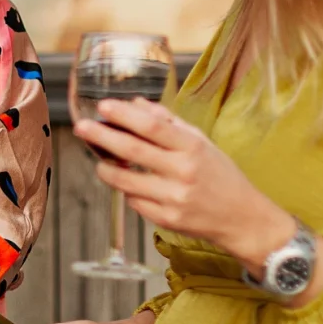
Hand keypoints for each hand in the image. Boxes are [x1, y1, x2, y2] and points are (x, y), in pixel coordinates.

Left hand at [74, 97, 295, 272]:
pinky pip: (133, 202)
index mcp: (193, 148)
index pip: (152, 127)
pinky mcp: (165, 220)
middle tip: (81, 127)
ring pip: (124, 181)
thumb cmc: (218, 174)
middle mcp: (183, 172)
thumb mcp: (200, 142)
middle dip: (102, 137)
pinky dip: (128, 191)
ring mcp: (173, 198)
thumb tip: (135, 103)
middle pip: (132, 151)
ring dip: (106, 169)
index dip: (124, 116)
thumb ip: (168, 123)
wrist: (241, 217)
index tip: (103, 106)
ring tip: (101, 160)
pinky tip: (134, 185)